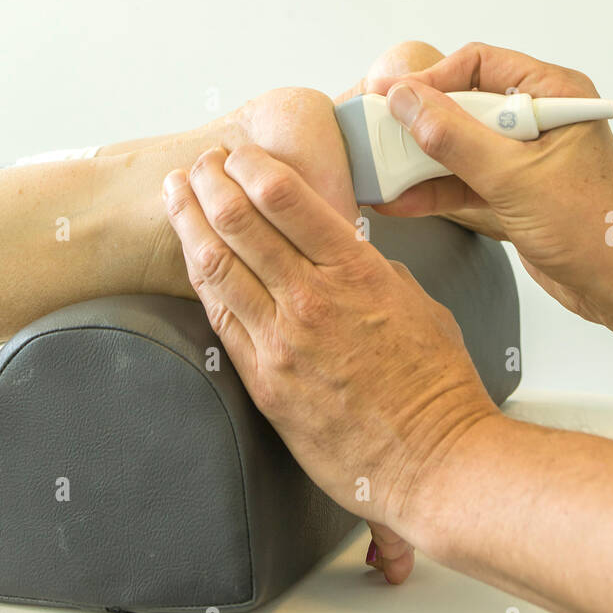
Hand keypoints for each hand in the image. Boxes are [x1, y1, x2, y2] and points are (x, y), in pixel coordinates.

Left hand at [162, 138, 497, 573]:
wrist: (434, 461)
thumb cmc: (437, 384)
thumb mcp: (416, 301)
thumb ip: (373, 269)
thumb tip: (345, 252)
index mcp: (355, 269)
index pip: (285, 196)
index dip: (250, 164)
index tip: (238, 151)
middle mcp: (311, 298)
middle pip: (240, 220)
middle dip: (211, 181)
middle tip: (200, 162)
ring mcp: (281, 342)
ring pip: (216, 265)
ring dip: (190, 221)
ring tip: (176, 194)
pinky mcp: (264, 382)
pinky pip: (219, 319)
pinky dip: (201, 279)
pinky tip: (191, 256)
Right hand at [367, 42, 612, 321]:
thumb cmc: (594, 231)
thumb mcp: (513, 179)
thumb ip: (456, 139)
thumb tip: (408, 103)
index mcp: (556, 94)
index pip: (480, 63)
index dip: (432, 78)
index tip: (393, 97)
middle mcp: (541, 116)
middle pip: (464, 103)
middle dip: (420, 122)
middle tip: (379, 133)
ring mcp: (526, 154)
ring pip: (460, 142)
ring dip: (422, 157)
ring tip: (382, 168)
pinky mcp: (515, 187)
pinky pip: (466, 176)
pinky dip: (436, 187)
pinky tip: (402, 198)